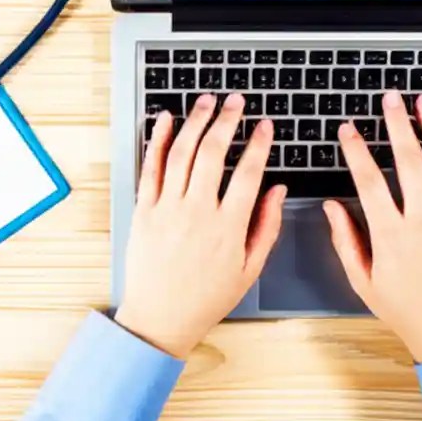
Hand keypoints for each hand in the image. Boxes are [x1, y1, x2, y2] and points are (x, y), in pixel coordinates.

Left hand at [115, 93, 287, 357]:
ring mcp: (167, 209)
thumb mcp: (250, 269)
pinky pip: (150, 168)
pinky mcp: (144, 211)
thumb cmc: (206, 298)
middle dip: (227, 121)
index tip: (265, 125)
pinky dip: (157, 140)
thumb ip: (267, 227)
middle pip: (213, 154)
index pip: (248, 173)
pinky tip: (166, 120)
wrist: (160, 319)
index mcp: (228, 228)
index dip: (259, 144)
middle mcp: (197, 213)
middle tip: (236, 101)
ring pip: (181, 153)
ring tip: (207, 102)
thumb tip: (278, 190)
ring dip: (195, 122)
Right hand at [325, 91, 421, 362]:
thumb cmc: (406, 310)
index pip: (369, 181)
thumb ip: (345, 240)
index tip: (347, 130)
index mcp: (391, 236)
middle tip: (390, 99)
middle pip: (410, 161)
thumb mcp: (363, 281)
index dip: (356, 151)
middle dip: (397, 124)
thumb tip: (331, 206)